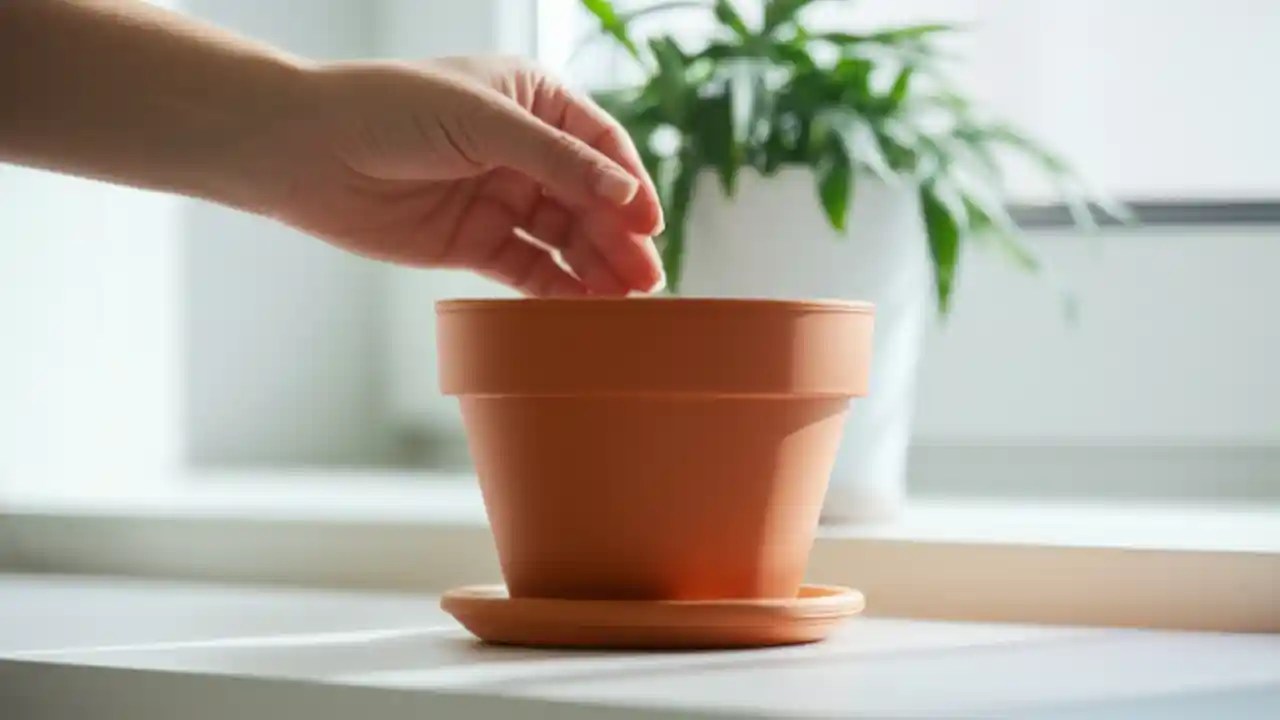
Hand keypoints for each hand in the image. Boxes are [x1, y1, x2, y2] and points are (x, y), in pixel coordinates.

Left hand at [266, 57, 665, 296]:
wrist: (307, 152)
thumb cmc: (391, 110)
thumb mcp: (484, 121)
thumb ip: (559, 160)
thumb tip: (626, 194)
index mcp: (533, 100)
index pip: (600, 145)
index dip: (628, 184)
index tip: (650, 225)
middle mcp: (523, 149)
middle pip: (588, 198)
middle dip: (619, 237)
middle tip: (647, 278)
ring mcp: (500, 197)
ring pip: (564, 238)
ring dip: (596, 267)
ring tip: (626, 301)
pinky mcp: (474, 242)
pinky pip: (529, 268)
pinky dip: (557, 288)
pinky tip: (583, 307)